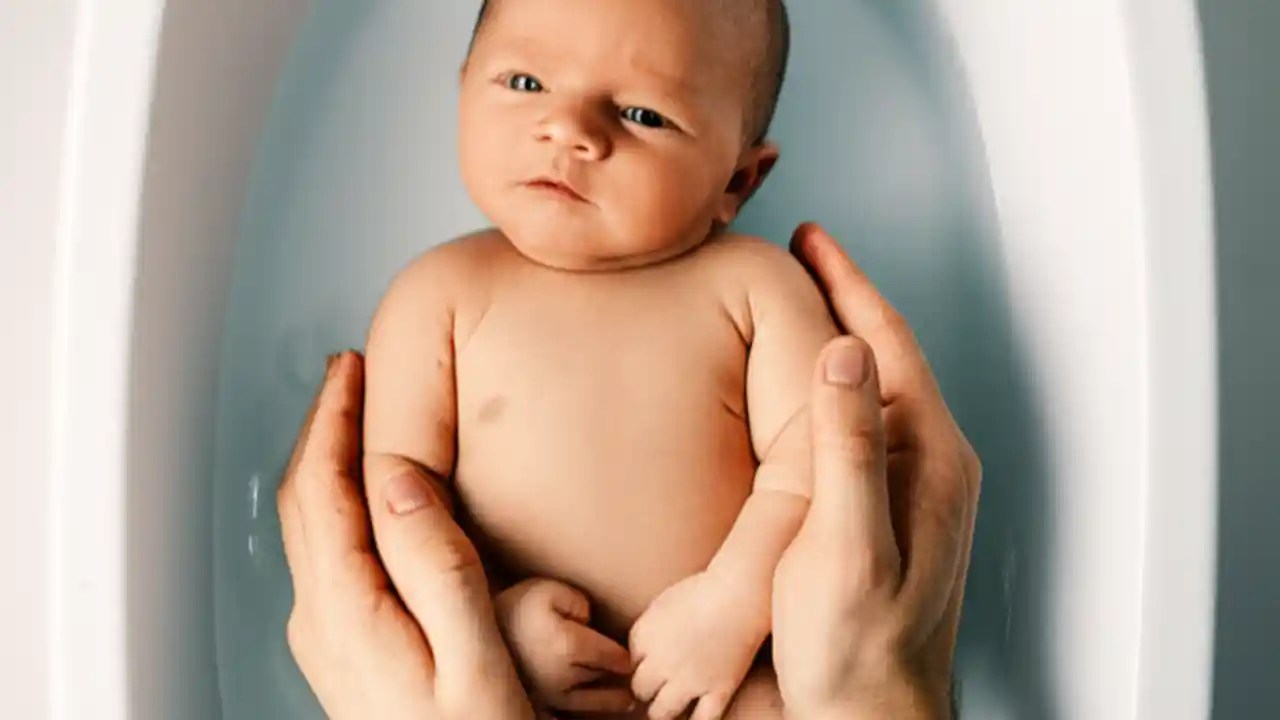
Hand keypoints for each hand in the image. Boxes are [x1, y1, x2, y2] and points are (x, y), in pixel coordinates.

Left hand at [278, 351, 533, 719]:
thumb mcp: (475, 655)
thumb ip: (436, 565)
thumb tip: (400, 480)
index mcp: (349, 614)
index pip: (322, 490)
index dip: (333, 420)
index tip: (352, 369)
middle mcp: (323, 624)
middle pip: (305, 502)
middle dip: (323, 430)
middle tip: (351, 378)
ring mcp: (329, 640)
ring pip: (312, 527)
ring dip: (328, 464)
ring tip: (359, 422)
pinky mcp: (347, 649)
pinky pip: (329, 555)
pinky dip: (341, 504)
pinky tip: (373, 498)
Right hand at [495, 578, 634, 715]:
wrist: (469, 634)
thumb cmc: (512, 607)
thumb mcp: (549, 590)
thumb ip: (580, 602)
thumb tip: (589, 620)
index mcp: (572, 647)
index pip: (615, 658)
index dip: (629, 658)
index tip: (638, 658)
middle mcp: (564, 678)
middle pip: (606, 684)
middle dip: (624, 683)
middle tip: (638, 682)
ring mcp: (548, 696)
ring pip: (590, 704)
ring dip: (610, 702)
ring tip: (625, 702)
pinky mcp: (535, 705)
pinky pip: (563, 717)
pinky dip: (578, 716)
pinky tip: (586, 714)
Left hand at [629, 571, 768, 719]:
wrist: (741, 592)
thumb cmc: (703, 590)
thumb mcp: (662, 604)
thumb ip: (647, 631)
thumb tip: (641, 655)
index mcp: (645, 636)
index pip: (629, 664)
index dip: (640, 665)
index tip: (649, 665)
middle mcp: (661, 662)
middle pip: (640, 690)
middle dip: (646, 689)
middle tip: (655, 688)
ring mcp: (689, 679)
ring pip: (661, 713)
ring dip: (662, 711)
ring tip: (668, 708)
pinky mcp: (718, 689)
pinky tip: (694, 717)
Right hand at [772, 224, 980, 718]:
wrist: (868, 713)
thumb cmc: (858, 646)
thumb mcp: (847, 543)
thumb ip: (850, 446)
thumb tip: (845, 353)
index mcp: (930, 460)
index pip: (889, 345)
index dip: (850, 286)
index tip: (815, 243)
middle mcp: (930, 466)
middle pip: (887, 357)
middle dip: (845, 300)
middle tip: (805, 258)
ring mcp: (913, 488)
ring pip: (876, 389)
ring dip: (840, 339)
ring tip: (801, 305)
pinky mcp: (887, 509)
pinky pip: (863, 424)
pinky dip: (833, 388)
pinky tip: (807, 391)